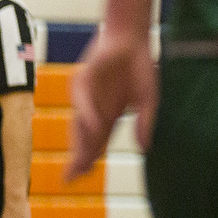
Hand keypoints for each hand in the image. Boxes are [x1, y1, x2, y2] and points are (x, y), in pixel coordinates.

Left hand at [65, 27, 156, 181]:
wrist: (131, 38)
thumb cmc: (138, 68)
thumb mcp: (147, 100)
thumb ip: (144, 123)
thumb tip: (144, 149)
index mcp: (106, 116)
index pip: (94, 144)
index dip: (87, 161)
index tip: (80, 179)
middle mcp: (92, 109)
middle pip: (82, 139)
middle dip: (76, 159)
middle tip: (70, 179)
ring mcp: (85, 95)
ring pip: (79, 123)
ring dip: (79, 143)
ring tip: (77, 163)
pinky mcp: (83, 79)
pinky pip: (84, 100)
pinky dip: (89, 113)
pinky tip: (93, 127)